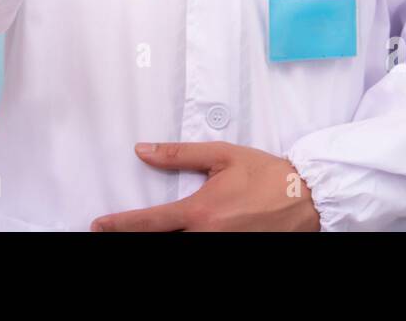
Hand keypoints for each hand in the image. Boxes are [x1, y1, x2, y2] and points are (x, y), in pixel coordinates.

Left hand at [90, 141, 321, 231]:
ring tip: (145, 232)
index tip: (99, 226)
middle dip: (136, 238)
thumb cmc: (266, 174)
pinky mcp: (234, 254)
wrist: (306, 198)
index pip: (150, 222)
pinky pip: (202, 253)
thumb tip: (144, 150)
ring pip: (181, 250)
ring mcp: (221, 250)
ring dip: (164, 240)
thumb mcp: (222, 156)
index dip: (120, 225)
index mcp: (200, 212)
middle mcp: (207, 237)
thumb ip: (179, 155)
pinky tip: (182, 234)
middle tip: (114, 232)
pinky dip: (188, 243)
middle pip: (162, 243)